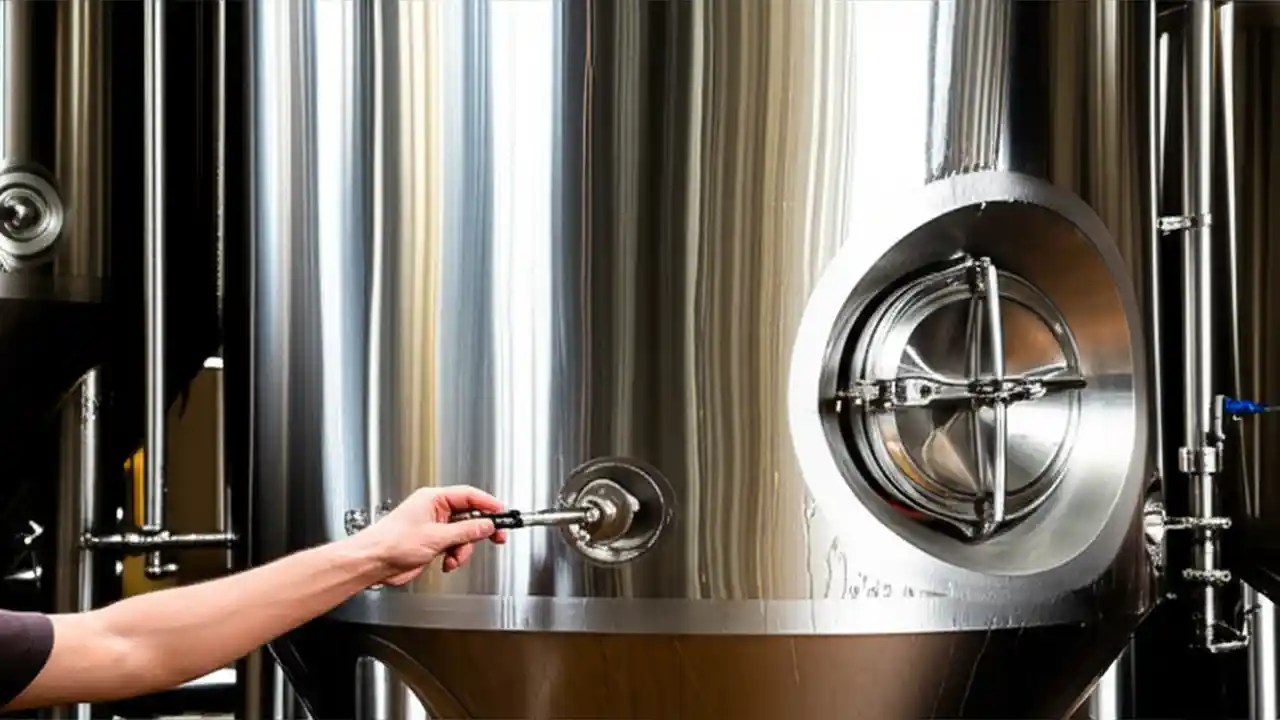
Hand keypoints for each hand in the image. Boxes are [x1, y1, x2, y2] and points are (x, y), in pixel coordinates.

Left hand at [349, 486, 508, 585]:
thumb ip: (466, 531)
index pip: (469, 496)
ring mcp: (433, 527)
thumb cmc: (391, 543)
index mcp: (433, 499)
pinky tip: (446, 562)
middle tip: (497, 537)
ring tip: (454, 557)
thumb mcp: (436, 537)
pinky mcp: (431, 542)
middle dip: (480, 530)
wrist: (373, 562)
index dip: (488, 504)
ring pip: (463, 535)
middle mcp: (434, 510)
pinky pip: (453, 546)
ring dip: (463, 549)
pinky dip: (454, 555)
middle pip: (469, 516)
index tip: (502, 513)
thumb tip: (486, 525)